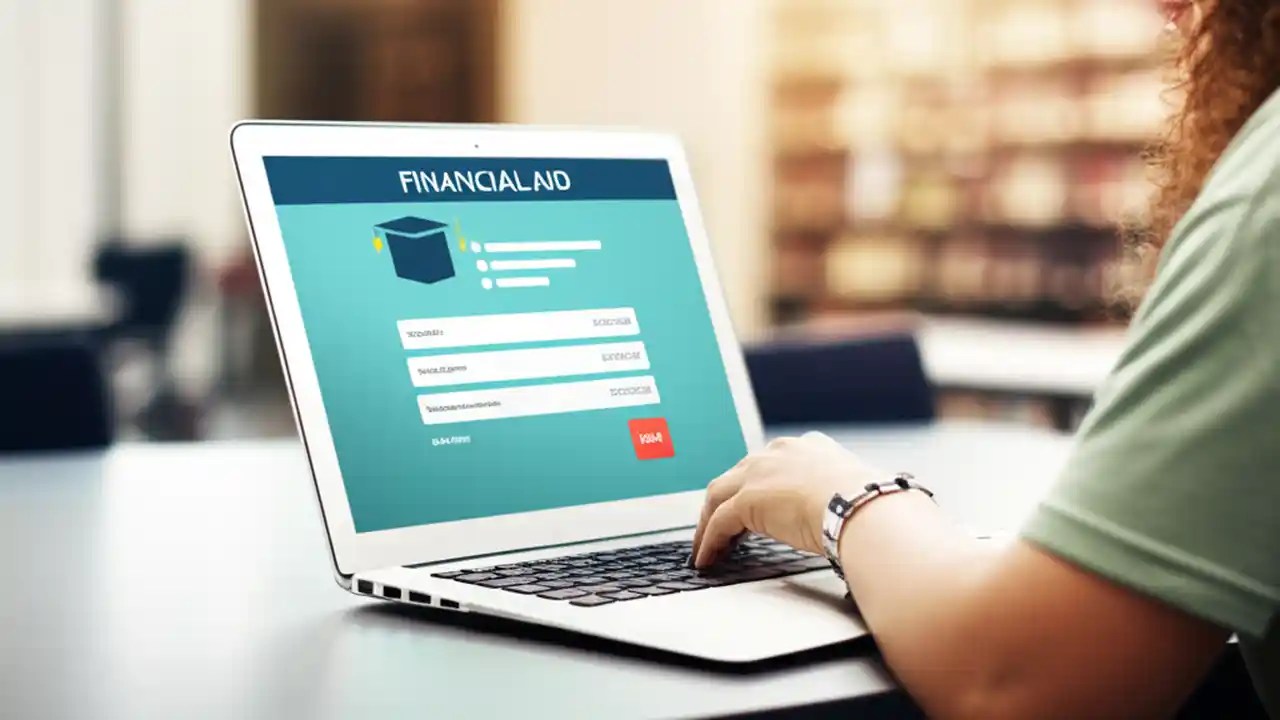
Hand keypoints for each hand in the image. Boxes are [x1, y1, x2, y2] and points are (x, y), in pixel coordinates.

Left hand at [691, 432, 883, 567]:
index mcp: (808, 447)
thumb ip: (838, 498)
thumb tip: (847, 518)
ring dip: (709, 521)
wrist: (864, 509)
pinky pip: (718, 522)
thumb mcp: (853, 493)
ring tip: (706, 545)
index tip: (753, 502)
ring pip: (719, 496)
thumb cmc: (871, 507)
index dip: (757, 483)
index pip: (770, 463)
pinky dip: (709, 541)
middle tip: (718, 524)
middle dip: (726, 500)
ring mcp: (760, 473)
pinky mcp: (748, 499)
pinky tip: (707, 558)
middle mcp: (779, 452)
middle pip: (738, 475)